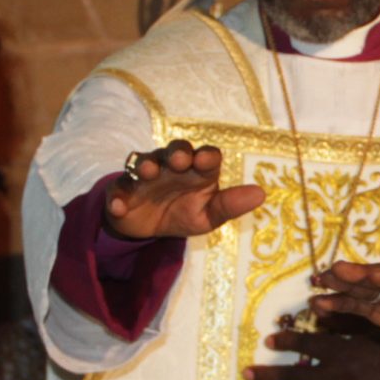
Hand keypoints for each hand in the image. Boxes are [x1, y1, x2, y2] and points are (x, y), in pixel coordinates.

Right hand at [105, 141, 265, 241]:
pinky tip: (119, 207)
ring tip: (147, 172)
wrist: (148, 229)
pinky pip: (118, 190)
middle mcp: (171, 166)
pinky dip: (118, 198)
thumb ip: (230, 205)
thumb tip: (261, 194)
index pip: (206, 156)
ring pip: (143, 163)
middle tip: (180, 160)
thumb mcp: (209, 215)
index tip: (207, 160)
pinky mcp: (122, 191)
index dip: (206, 156)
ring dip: (145, 165)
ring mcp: (145, 177)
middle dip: (177, 153)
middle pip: (174, 151)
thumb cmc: (184, 212)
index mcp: (197, 170)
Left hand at [244, 320, 379, 379]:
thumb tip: (317, 310)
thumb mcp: (374, 330)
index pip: (304, 346)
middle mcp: (333, 378)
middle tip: (246, 375)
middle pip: (292, 377)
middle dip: (267, 375)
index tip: (268, 341)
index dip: (285, 343)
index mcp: (339, 353)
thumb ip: (344, 322)